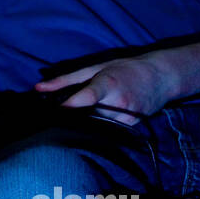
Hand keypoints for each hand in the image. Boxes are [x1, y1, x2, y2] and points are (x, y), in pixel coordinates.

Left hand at [34, 53, 174, 125]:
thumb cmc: (125, 69)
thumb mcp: (95, 68)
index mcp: (109, 83)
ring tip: (88, 112)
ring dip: (88, 121)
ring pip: (97, 125)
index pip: (89, 96)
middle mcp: (119, 102)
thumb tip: (38, 88)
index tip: (56, 110)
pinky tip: (99, 118)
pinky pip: (108, 131)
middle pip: (88, 115)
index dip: (72, 105)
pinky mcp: (131, 127)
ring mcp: (127, 117)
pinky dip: (100, 126)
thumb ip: (66, 80)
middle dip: (75, 115)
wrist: (160, 77)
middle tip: (61, 114)